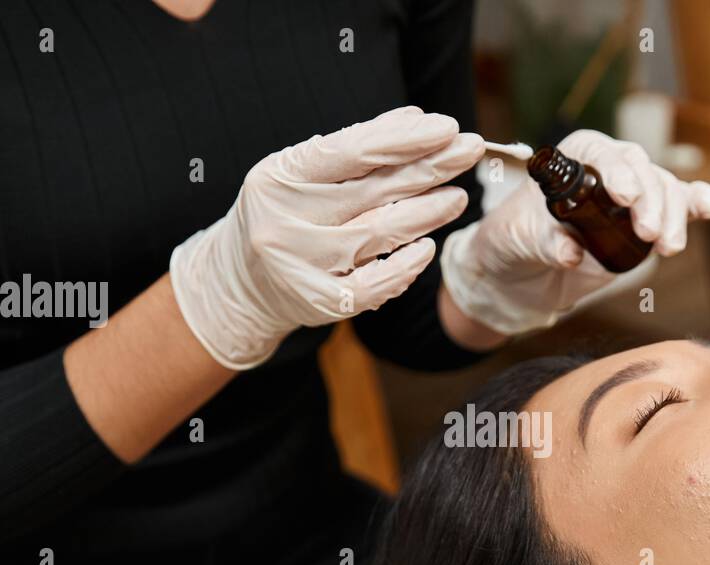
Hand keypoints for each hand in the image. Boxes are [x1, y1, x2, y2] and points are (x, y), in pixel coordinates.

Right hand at [170, 106, 483, 368]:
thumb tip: (415, 119)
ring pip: (378, 234)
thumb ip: (354, 148)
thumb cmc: (283, 215)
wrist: (240, 284)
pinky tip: (427, 248)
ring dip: (426, 214)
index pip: (349, 151)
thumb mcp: (300, 173)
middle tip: (469, 151)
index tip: (446, 127)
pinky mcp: (318, 301)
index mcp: (278, 177)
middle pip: (371, 190)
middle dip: (429, 168)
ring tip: (458, 197)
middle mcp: (285, 220)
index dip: (402, 139)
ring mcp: (301, 264)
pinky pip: (373, 286)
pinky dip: (405, 267)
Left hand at [440, 128, 709, 335]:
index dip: (620, 173)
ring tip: (669, 246)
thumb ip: (545, 241)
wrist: (518, 277)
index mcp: (575, 159)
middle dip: (652, 201)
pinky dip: (699, 206)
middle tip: (649, 234)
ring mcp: (631, 198)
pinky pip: (679, 208)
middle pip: (644, 172)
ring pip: (665, 192)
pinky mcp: (643, 225)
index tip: (623, 197)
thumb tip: (571, 252)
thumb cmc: (512, 244)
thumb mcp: (518, 240)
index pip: (605, 156)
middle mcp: (608, 170)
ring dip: (675, 215)